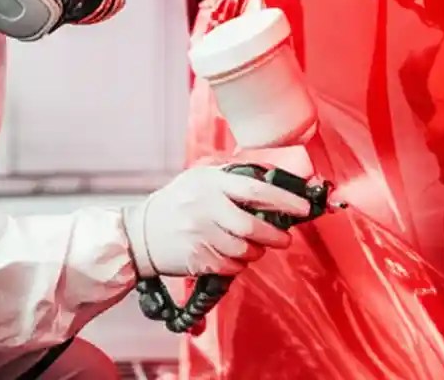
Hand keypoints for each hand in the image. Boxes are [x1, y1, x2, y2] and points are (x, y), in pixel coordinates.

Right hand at [122, 167, 311, 277]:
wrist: (139, 234)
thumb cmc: (176, 203)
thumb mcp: (200, 178)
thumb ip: (233, 177)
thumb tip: (274, 177)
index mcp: (210, 183)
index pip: (255, 189)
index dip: (285, 200)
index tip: (304, 208)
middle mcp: (204, 207)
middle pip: (252, 226)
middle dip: (275, 236)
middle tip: (284, 238)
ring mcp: (199, 235)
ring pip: (244, 249)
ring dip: (256, 252)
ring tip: (254, 247)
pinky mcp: (196, 259)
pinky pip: (230, 266)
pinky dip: (238, 264)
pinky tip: (232, 256)